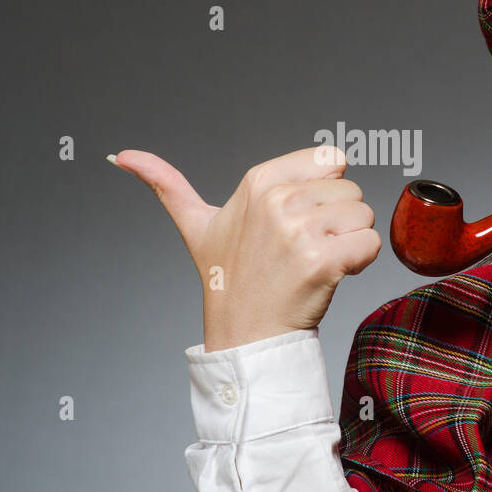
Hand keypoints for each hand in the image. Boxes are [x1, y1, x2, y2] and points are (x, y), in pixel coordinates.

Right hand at [111, 146, 380, 350]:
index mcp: (258, 180)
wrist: (243, 335)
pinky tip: (331, 276)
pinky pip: (371, 244)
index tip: (297, 222)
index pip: (331, 159)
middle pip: (351, 189)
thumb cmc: (226, 279)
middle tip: (304, 250)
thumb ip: (165, 184)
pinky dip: (361, 263)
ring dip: (351, 243)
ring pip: (364, 216)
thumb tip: (121, 156)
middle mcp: (278, 200)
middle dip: (338, 220)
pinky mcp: (321, 262)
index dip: (324, 192)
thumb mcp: (195, 225)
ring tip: (315, 263)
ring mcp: (298, 231)